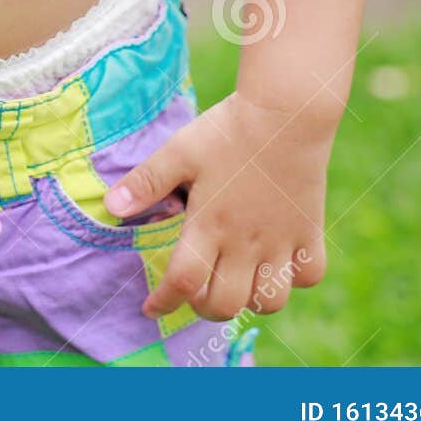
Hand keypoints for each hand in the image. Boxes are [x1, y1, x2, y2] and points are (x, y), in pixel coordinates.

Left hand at [105, 93, 333, 320]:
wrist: (287, 112)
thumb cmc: (227, 130)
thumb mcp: (178, 152)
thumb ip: (146, 183)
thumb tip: (111, 208)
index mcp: (210, 224)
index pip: (184, 282)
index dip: (163, 303)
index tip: (150, 309)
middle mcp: (247, 241)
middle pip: (226, 305)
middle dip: (203, 308)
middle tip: (194, 290)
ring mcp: (282, 240)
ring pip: (270, 302)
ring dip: (249, 300)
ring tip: (235, 278)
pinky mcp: (310, 231)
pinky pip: (308, 276)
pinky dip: (292, 279)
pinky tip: (277, 261)